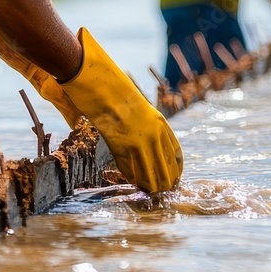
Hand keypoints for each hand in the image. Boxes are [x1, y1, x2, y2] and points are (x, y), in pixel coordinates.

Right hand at [0, 27, 182, 194]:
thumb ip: (137, 121)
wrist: (95, 77)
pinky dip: (133, 177)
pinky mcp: (121, 143)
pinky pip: (130, 166)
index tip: (175, 175)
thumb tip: (137, 132)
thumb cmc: (110, 87)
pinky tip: (135, 184)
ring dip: (152, 183)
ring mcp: (138, 138)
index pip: (174, 149)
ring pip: (151, 169)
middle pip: (165, 164)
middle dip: (166, 179)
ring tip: (153, 194)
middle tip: (165, 191)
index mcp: (157, 120)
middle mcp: (153, 131)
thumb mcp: (131, 104)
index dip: (175, 164)